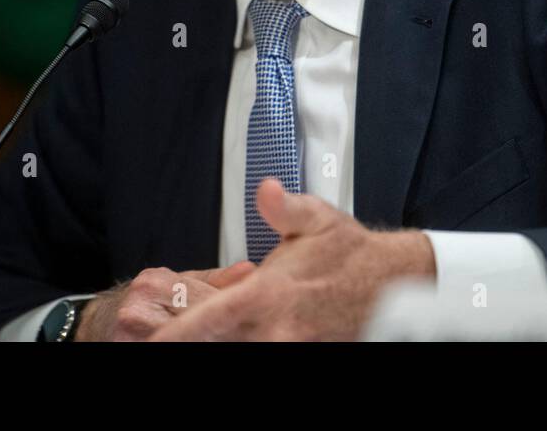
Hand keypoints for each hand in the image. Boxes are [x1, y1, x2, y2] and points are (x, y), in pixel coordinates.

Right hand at [74, 260, 254, 340]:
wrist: (100, 323)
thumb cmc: (144, 302)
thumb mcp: (176, 282)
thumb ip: (214, 279)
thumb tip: (250, 271)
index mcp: (156, 282)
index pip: (204, 299)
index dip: (230, 310)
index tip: (253, 314)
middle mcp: (139, 305)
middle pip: (195, 321)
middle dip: (221, 328)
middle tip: (244, 331)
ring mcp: (130, 333)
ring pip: (186, 337)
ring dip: (206, 337)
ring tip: (222, 335)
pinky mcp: (127, 349)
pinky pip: (167, 344)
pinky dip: (189, 342)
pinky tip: (201, 340)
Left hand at [149, 178, 435, 340]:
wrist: (393, 286)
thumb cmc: (351, 255)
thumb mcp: (318, 219)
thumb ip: (285, 207)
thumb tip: (266, 189)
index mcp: (268, 295)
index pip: (207, 322)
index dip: (175, 335)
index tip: (152, 341)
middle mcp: (275, 330)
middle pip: (215, 347)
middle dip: (186, 343)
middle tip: (155, 338)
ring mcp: (289, 348)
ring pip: (236, 353)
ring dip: (215, 344)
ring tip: (187, 337)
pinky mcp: (301, 354)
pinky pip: (261, 356)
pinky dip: (238, 347)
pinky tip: (230, 339)